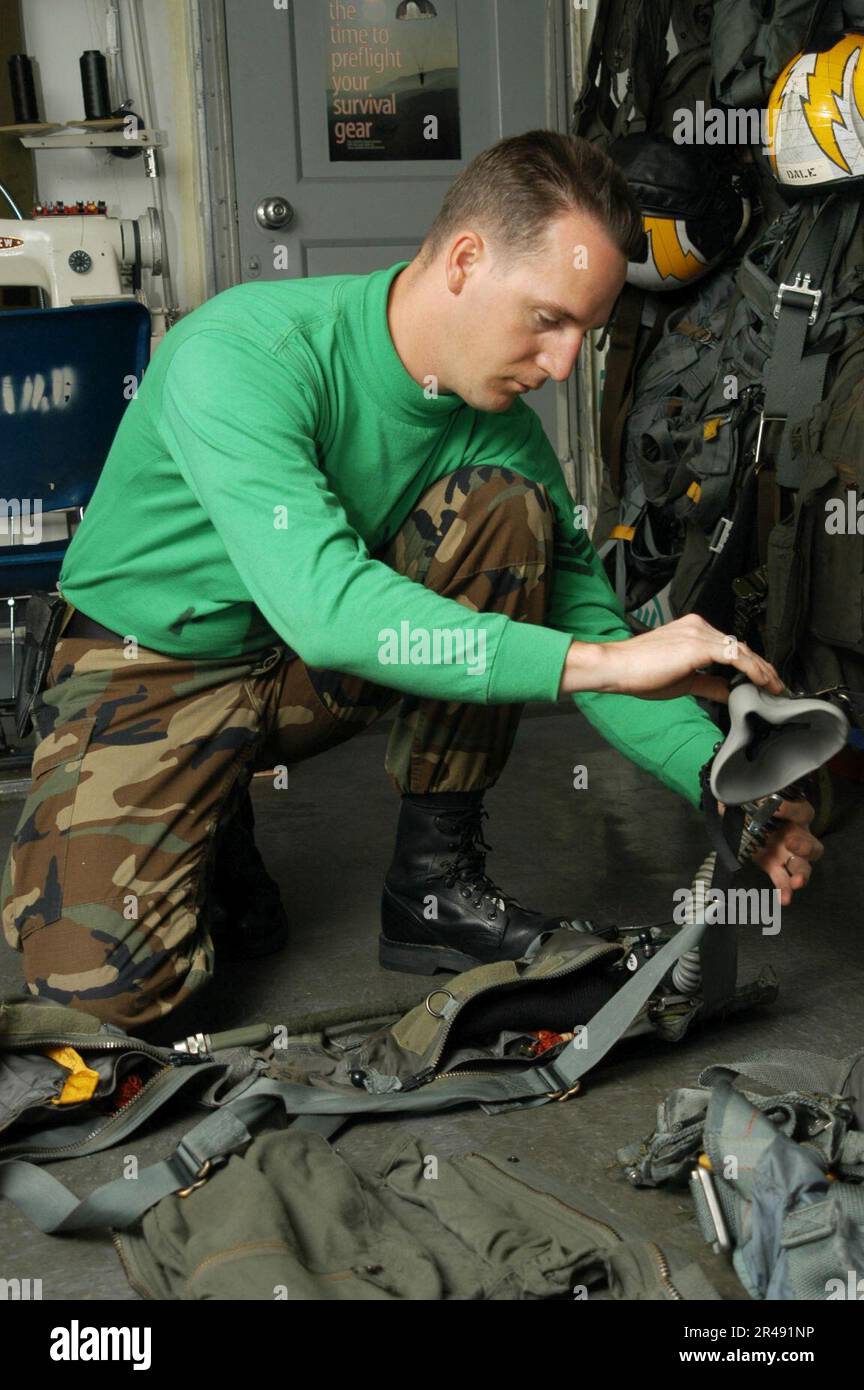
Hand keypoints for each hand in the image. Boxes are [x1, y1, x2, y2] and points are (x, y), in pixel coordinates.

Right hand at [559, 614, 784, 699]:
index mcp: (694, 630)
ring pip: (742, 650)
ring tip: (776, 687)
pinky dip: (753, 670)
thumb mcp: (683, 682)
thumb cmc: (640, 673)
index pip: (732, 646)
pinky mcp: (697, 645)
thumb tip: (730, 692)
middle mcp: (699, 626)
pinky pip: (734, 657)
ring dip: (763, 670)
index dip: (753, 665)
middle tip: (778, 686)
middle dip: (763, 668)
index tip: (765, 682)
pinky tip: (763, 682)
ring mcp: (698, 633)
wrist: (617, 667)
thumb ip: (709, 684)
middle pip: (741, 647)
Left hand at [719, 797, 823, 906]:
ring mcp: (786, 852)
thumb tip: (737, 792)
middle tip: (789, 843)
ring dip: (801, 874)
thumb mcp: (750, 795)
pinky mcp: (773, 864)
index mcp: (793, 814)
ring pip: (802, 865)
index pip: (802, 812)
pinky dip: (784, 889)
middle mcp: (796, 833)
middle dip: (804, 846)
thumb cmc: (751, 800)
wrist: (738, 812)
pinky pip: (783, 879)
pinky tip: (784, 898)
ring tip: (797, 882)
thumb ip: (748, 795)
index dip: (791, 810)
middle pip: (811, 844)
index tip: (776, 807)